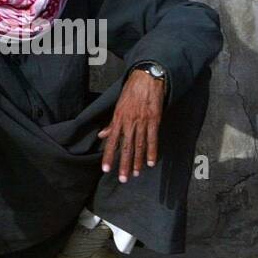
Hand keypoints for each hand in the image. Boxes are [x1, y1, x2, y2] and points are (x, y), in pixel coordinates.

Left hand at [98, 68, 164, 182]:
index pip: (111, 141)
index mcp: (118, 118)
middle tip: (123, 179)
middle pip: (125, 147)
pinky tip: (151, 162)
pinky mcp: (154, 120)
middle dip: (124, 164)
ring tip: (135, 174)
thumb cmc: (131, 90)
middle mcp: (129, 122)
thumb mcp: (118, 105)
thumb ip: (111, 123)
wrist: (147, 78)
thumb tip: (102, 135)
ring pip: (139, 145)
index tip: (106, 170)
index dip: (108, 156)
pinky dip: (152, 151)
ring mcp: (142, 121)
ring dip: (137, 161)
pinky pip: (152, 138)